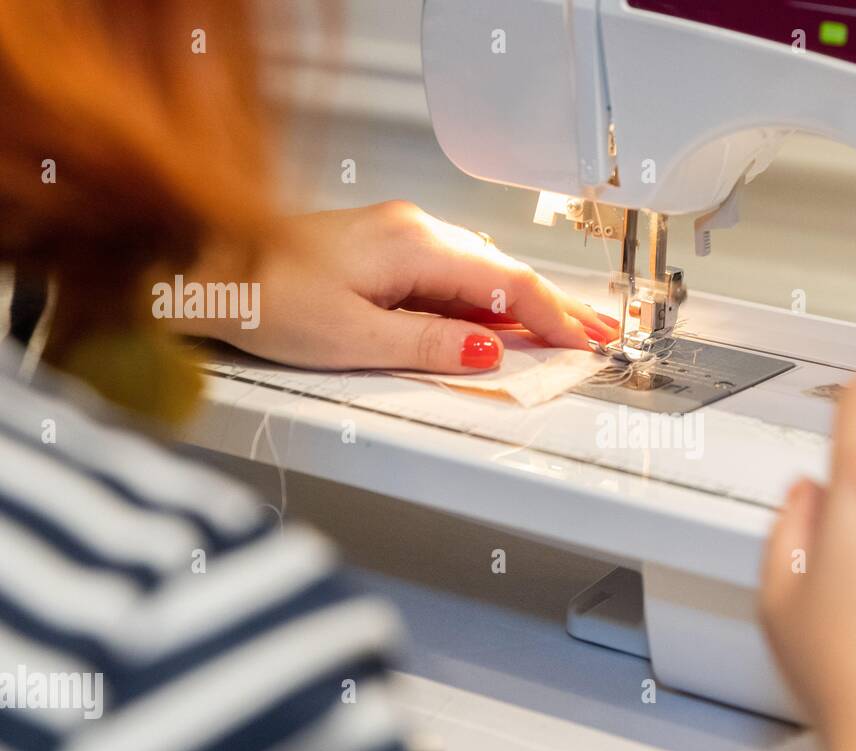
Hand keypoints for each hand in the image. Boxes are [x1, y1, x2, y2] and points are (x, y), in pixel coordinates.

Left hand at [175, 201, 618, 371]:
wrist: (196, 267)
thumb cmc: (261, 297)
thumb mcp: (355, 339)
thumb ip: (432, 346)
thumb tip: (492, 352)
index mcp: (415, 246)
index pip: (508, 286)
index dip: (555, 319)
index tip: (588, 343)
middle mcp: (412, 230)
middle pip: (503, 274)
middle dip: (553, 308)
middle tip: (596, 335)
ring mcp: (397, 235)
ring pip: (480, 272)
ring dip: (521, 305)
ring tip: (559, 334)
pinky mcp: (380, 248)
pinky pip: (450, 273)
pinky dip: (483, 299)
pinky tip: (495, 322)